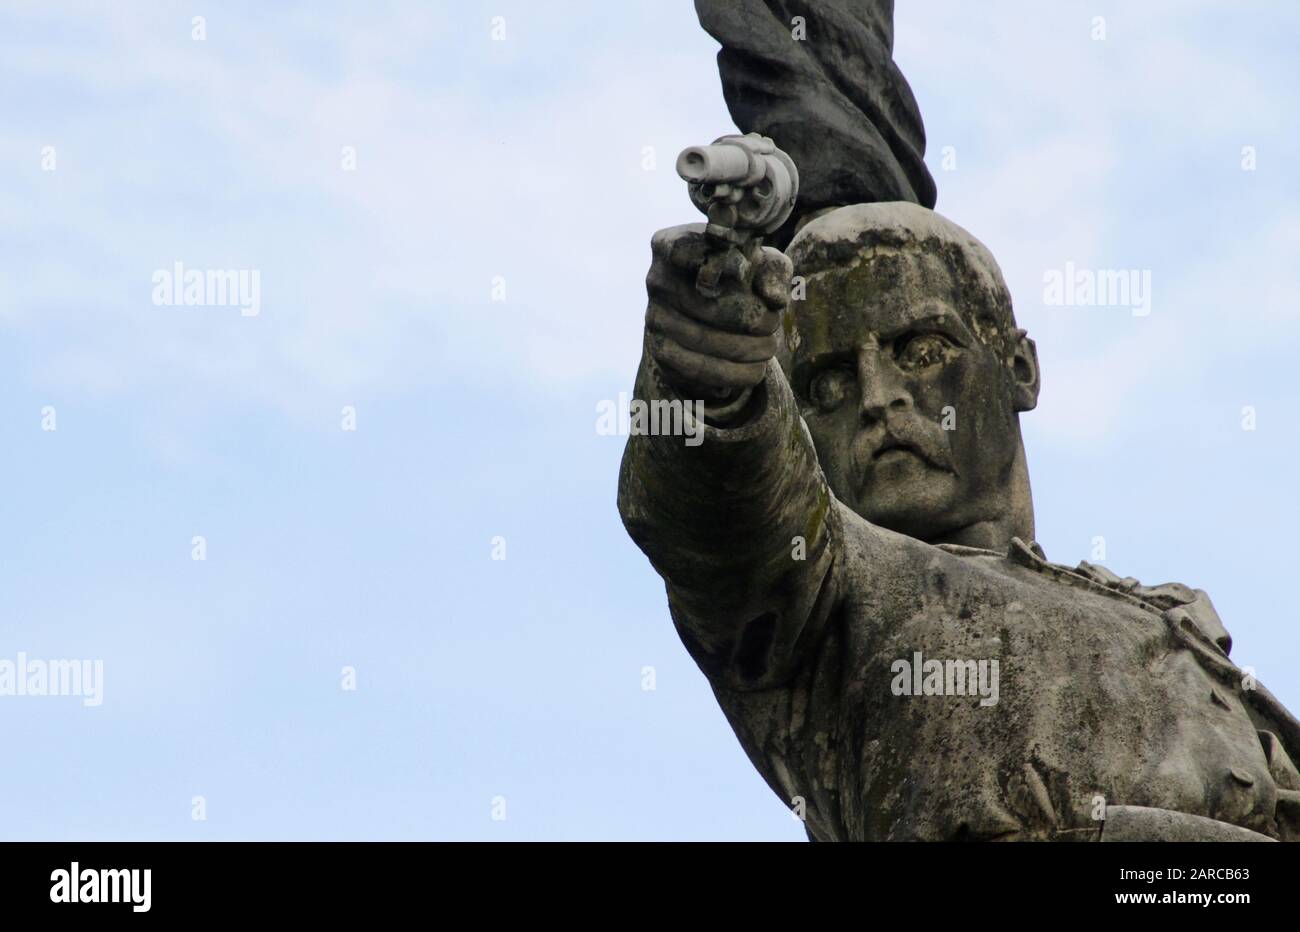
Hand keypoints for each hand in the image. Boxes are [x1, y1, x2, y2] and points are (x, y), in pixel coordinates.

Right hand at [644, 223, 791, 400]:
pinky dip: (736, 373)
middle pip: (711, 306)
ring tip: (769, 347)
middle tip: (774, 324)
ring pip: (709, 343)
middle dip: (753, 319)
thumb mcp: (761, 264)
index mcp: (671, 245)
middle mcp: (657, 280)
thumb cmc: (740, 278)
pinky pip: (702, 371)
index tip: (746, 271)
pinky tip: (756, 368)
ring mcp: (654, 319)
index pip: (688, 250)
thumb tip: (775, 299)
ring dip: (749, 350)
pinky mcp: (660, 354)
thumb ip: (773, 271)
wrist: (710, 313)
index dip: (720, 263)